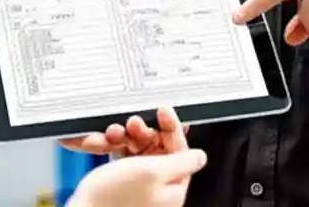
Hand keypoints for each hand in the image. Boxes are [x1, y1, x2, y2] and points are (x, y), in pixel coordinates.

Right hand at [67, 107, 205, 206]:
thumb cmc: (114, 199)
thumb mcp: (151, 172)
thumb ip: (180, 162)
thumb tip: (200, 157)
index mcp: (172, 188)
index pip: (180, 151)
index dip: (171, 128)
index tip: (162, 110)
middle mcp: (158, 189)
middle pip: (159, 149)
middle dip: (145, 132)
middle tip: (133, 123)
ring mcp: (139, 187)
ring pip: (139, 151)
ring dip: (128, 138)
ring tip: (115, 133)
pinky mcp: (121, 185)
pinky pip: (124, 159)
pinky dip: (117, 148)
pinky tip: (108, 142)